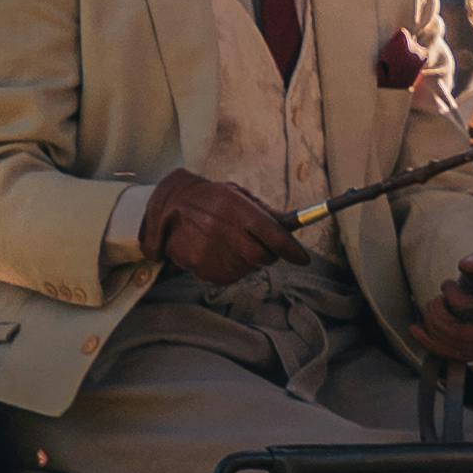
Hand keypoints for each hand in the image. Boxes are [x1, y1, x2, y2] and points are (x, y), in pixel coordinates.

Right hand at [140, 170, 293, 286]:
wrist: (170, 204)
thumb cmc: (212, 200)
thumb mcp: (236, 195)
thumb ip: (264, 212)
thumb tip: (290, 228)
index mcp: (236, 207)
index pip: (272, 233)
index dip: (290, 249)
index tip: (302, 259)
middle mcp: (223, 228)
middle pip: (262, 257)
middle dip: (268, 255)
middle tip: (260, 246)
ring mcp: (209, 249)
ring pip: (246, 269)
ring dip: (247, 261)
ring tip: (230, 244)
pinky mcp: (198, 266)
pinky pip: (227, 276)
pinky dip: (229, 269)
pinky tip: (217, 252)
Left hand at [419, 240, 472, 365]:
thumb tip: (467, 265)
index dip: (455, 303)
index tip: (448, 287)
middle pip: (456, 336)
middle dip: (438, 315)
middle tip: (436, 298)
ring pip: (449, 347)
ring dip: (432, 326)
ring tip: (432, 307)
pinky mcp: (472, 350)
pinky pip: (448, 354)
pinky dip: (429, 342)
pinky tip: (417, 330)